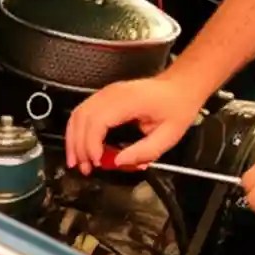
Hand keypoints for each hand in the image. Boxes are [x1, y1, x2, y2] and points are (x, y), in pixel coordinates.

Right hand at [65, 76, 206, 174]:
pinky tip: (79, 147)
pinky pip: (82, 113)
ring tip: (78, 162)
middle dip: (78, 147)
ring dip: (73, 140)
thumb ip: (144, 151)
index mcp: (129, 101)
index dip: (92, 145)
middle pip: (82, 118)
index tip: (97, 162)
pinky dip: (77, 132)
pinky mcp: (104, 97)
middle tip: (85, 168)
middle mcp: (112, 94)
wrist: (181, 86)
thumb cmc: (177, 106)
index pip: (98, 121)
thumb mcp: (169, 135)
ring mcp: (106, 93)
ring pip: (77, 115)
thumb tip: (119, 162)